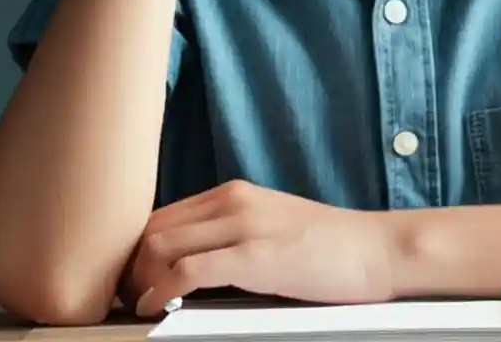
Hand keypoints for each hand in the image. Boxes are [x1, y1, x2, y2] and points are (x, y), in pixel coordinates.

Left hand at [125, 180, 396, 317]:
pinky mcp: (255, 256)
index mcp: (234, 194)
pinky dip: (162, 290)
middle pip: (153, 228)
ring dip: (141, 279)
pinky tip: (157, 307)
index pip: (162, 215)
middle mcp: (233, 201)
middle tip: (125, 297)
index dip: (135, 249)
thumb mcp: (271, 226)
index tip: (128, 278)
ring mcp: (244, 226)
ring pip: (162, 245)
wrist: (376, 250)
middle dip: (130, 266)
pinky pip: (189, 270)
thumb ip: (230, 233)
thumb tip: (184, 260)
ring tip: (140, 305)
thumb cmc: (328, 248)